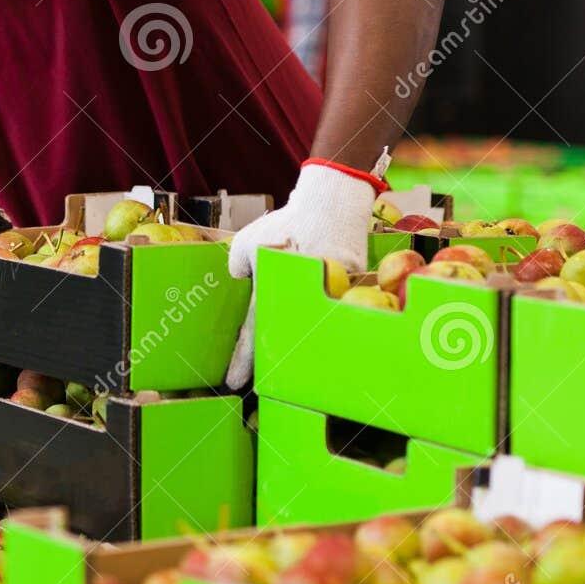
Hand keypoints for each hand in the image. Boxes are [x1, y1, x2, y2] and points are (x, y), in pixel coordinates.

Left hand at [224, 161, 379, 389]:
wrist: (332, 201)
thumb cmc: (285, 221)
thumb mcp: (247, 241)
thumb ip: (238, 267)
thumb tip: (243, 283)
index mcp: (271, 286)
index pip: (253, 332)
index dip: (243, 360)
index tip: (233, 382)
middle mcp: (300, 296)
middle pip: (286, 339)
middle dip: (273, 360)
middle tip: (260, 379)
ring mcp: (329, 295)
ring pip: (313, 328)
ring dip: (304, 340)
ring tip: (295, 357)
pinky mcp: (350, 290)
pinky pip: (335, 309)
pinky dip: (327, 313)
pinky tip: (325, 322)